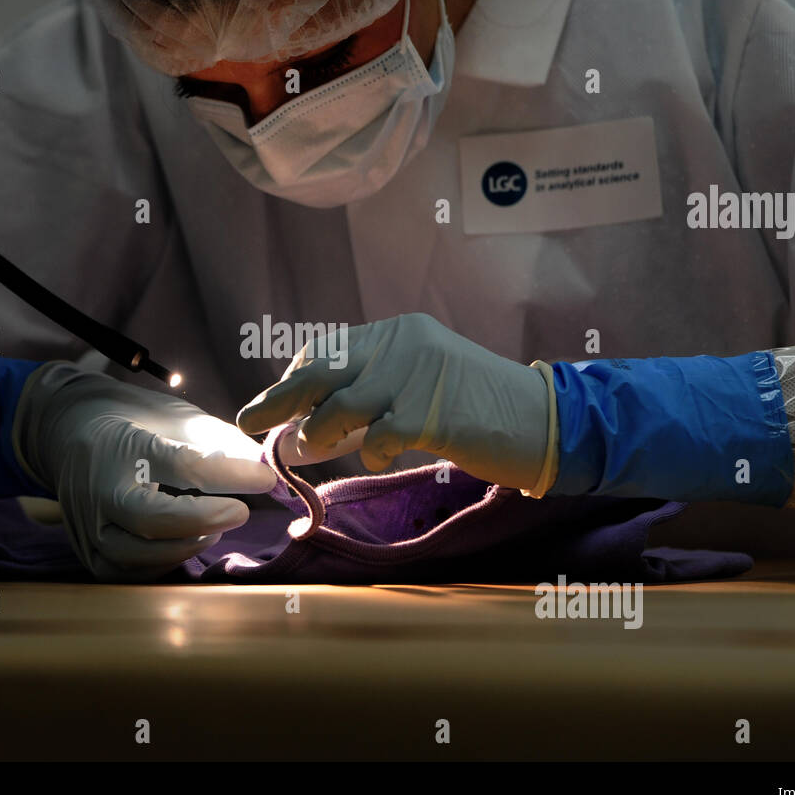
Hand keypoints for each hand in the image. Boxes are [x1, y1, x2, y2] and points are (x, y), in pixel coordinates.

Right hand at [13, 363, 275, 579]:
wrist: (68, 431)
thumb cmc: (133, 422)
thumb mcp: (174, 417)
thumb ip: (218, 442)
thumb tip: (265, 467)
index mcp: (121, 445)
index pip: (181, 464)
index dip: (229, 473)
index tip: (266, 477)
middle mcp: (97, 488)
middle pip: (149, 520)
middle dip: (203, 520)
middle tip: (241, 511)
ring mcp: (87, 525)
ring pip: (137, 555)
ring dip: (186, 546)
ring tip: (216, 528)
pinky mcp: (87, 550)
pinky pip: (127, 572)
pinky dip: (163, 564)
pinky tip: (188, 544)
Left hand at [237, 313, 555, 490]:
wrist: (545, 420)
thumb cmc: (479, 412)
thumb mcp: (419, 393)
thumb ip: (366, 406)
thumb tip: (301, 435)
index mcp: (399, 333)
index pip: (329, 350)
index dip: (296, 379)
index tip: (275, 404)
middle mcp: (403, 344)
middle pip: (323, 371)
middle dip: (280, 400)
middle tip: (249, 422)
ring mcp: (418, 376)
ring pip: (342, 406)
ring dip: (319, 434)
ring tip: (309, 451)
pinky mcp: (432, 412)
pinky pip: (378, 438)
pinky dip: (371, 454)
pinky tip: (381, 460)